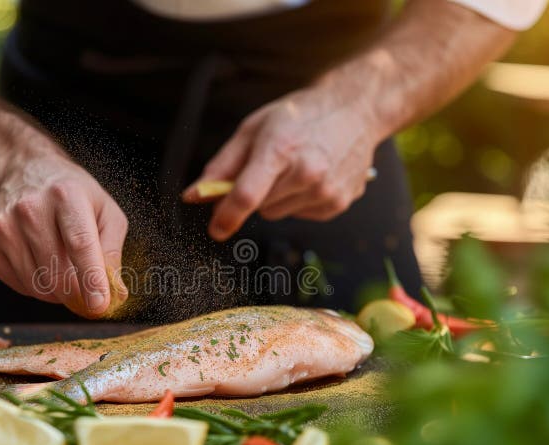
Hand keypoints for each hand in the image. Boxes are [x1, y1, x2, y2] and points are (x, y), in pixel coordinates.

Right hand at [0, 153, 128, 317]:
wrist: (25, 173)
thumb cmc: (74, 196)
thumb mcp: (106, 212)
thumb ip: (112, 253)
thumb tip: (115, 295)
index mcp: (66, 195)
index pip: (80, 245)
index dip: (91, 279)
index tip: (99, 307)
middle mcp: (29, 208)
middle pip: (56, 272)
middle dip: (76, 293)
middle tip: (86, 293)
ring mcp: (2, 225)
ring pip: (36, 284)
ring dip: (56, 291)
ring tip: (62, 268)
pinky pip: (16, 284)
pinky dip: (33, 286)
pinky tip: (39, 264)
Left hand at [183, 80, 381, 240]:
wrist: (355, 111)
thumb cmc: (301, 116)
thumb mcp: (254, 129)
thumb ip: (221, 165)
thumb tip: (194, 195)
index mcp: (280, 149)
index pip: (248, 194)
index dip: (227, 215)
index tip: (216, 228)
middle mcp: (307, 173)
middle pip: (259, 207)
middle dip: (254, 193)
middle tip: (267, 166)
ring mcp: (326, 191)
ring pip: (277, 213)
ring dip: (276, 197)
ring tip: (294, 168)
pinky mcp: (338, 203)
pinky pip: (299, 214)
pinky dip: (298, 200)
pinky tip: (311, 177)